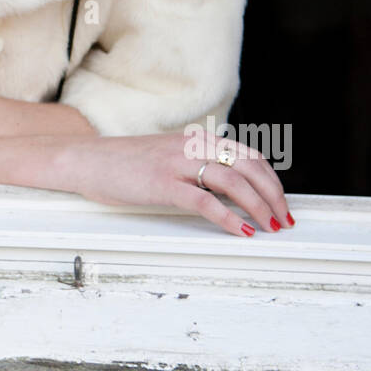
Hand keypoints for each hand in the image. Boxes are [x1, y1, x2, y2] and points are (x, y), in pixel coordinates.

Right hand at [61, 130, 293, 236]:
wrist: (87, 159)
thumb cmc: (125, 163)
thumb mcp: (168, 156)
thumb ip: (196, 166)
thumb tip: (227, 189)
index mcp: (196, 139)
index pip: (248, 153)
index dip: (270, 178)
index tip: (280, 200)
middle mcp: (192, 146)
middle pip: (248, 165)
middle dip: (272, 194)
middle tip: (283, 218)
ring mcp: (177, 164)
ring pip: (233, 180)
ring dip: (258, 206)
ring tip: (269, 226)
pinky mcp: (162, 184)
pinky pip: (204, 201)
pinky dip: (229, 218)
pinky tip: (241, 231)